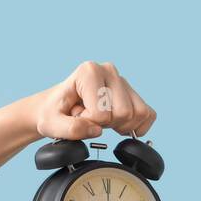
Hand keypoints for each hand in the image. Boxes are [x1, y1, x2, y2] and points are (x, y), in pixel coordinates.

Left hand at [26, 61, 157, 141]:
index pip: (101, 113)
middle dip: (107, 124)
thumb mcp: (52, 124)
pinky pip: (148, 115)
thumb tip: (96, 130)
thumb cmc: (54, 113)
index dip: (89, 122)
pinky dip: (136, 126)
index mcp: (89, 71)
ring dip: (121, 126)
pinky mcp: (134, 93)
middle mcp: (109, 70)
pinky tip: (118, 124)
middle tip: (90, 118)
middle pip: (123, 113)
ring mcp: (123, 81)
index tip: (77, 115)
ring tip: (102, 119)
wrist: (57, 108)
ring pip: (138, 114)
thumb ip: (71, 129)